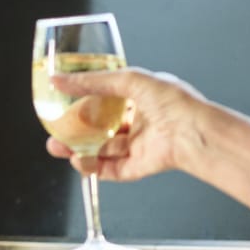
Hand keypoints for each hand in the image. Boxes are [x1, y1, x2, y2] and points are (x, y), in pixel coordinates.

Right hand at [40, 68, 207, 182]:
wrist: (194, 132)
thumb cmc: (173, 101)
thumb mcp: (128, 79)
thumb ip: (92, 81)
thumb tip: (58, 80)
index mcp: (140, 100)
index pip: (104, 102)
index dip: (82, 104)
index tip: (62, 104)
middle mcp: (139, 124)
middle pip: (99, 129)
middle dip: (74, 131)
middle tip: (54, 130)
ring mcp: (137, 146)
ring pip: (100, 151)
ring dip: (77, 149)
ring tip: (56, 146)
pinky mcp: (137, 167)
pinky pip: (109, 169)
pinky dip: (92, 167)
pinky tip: (78, 160)